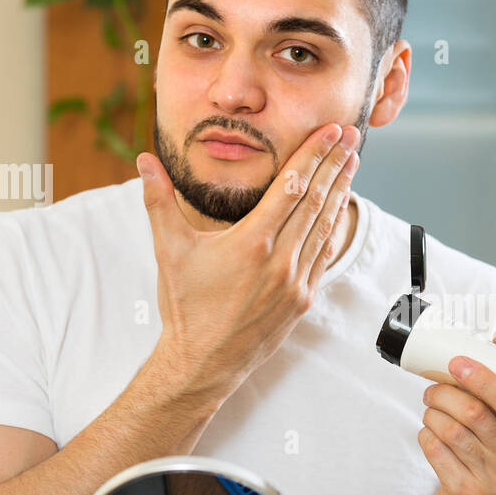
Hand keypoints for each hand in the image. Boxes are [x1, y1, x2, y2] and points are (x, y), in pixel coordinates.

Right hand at [137, 123, 359, 404]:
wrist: (203, 363)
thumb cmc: (186, 307)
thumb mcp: (168, 250)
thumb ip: (158, 201)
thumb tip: (144, 160)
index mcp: (251, 243)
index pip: (291, 186)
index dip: (312, 154)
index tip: (329, 131)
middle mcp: (280, 261)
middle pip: (316, 200)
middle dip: (334, 164)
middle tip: (350, 136)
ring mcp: (296, 282)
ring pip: (325, 226)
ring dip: (340, 191)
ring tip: (351, 163)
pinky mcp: (303, 299)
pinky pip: (324, 255)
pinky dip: (334, 227)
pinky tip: (340, 208)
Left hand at [417, 328, 495, 494]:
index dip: (483, 378)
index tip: (458, 361)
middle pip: (474, 414)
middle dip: (446, 393)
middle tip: (433, 388)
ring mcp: (493, 482)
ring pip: (450, 431)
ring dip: (433, 413)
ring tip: (431, 408)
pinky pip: (435, 452)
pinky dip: (427, 435)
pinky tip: (431, 433)